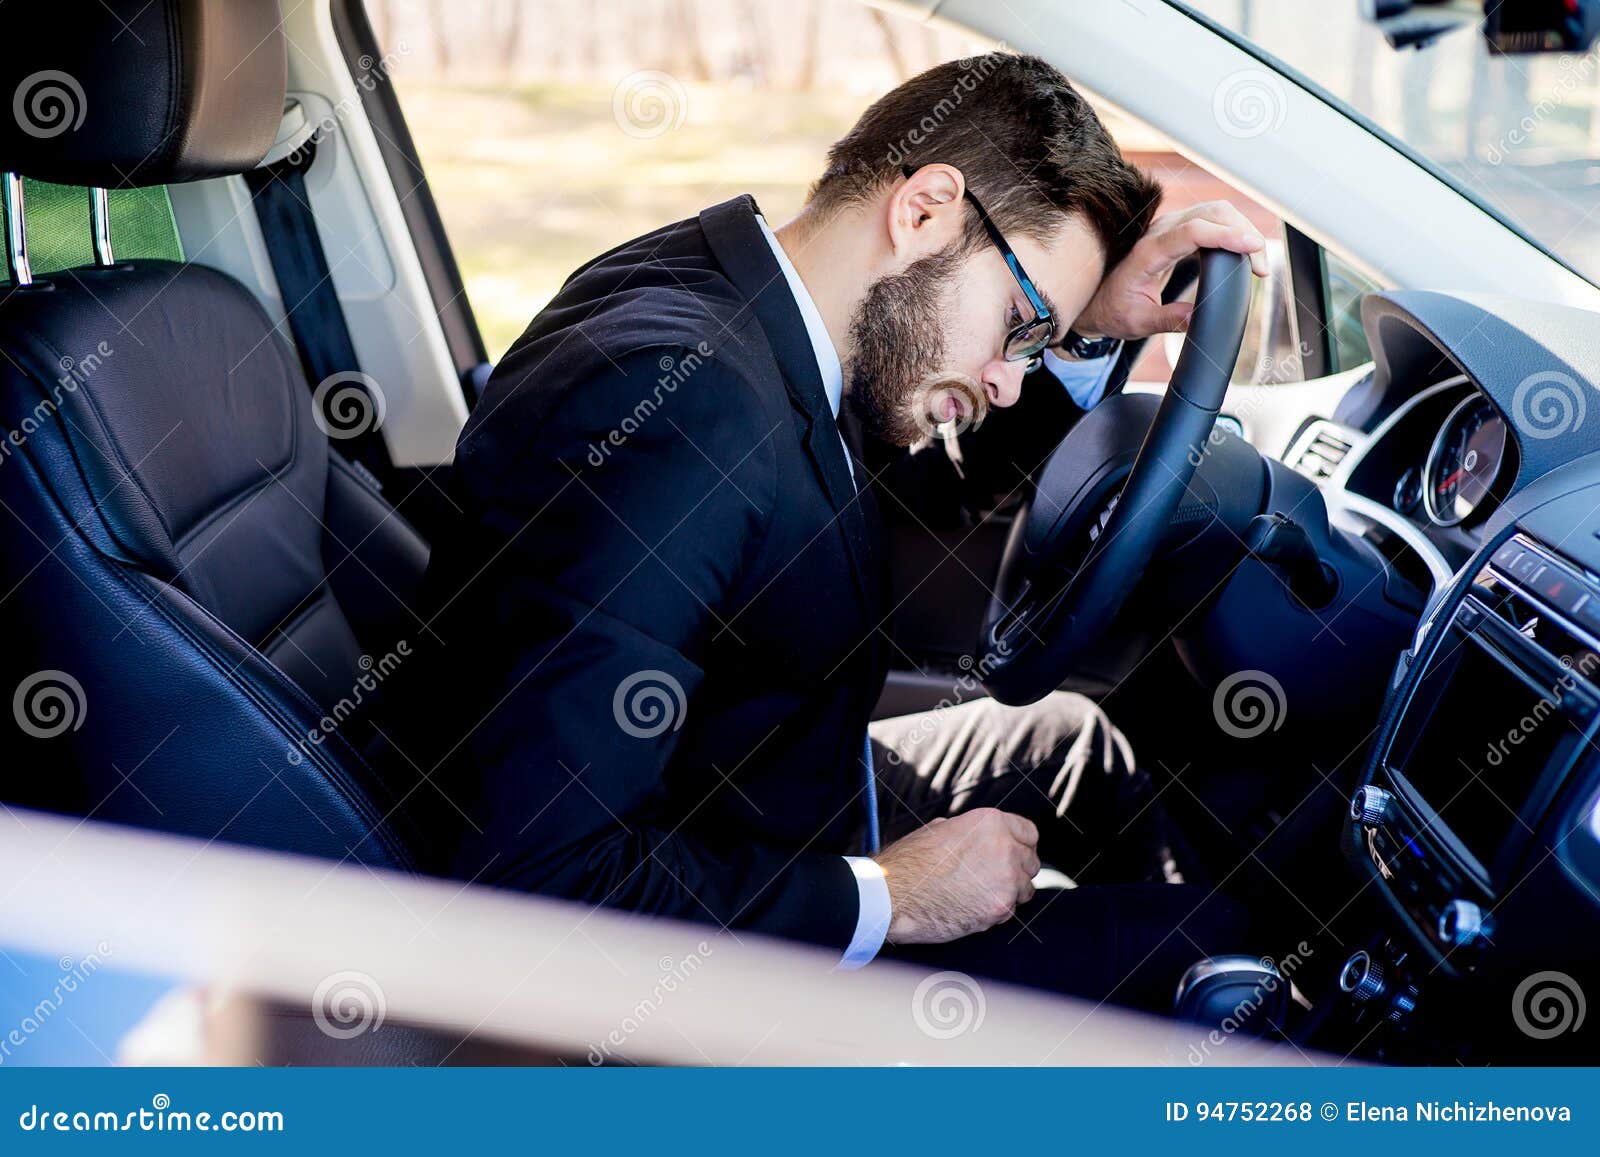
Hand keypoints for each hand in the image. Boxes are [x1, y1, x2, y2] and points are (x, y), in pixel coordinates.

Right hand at [874, 808, 1040, 944]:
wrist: (894, 894)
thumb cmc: (909, 863)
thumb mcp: (940, 829)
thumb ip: (972, 833)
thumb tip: (980, 838)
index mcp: (990, 822)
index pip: (1029, 833)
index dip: (1020, 845)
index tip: (1014, 854)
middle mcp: (1005, 847)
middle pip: (1030, 861)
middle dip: (1016, 870)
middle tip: (993, 878)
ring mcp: (1006, 879)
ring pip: (1025, 889)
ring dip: (1009, 892)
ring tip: (979, 894)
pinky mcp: (1000, 907)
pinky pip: (1010, 911)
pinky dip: (995, 912)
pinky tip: (972, 907)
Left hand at [1071, 200, 1268, 341]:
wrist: (1096, 297)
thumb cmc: (1113, 309)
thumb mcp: (1136, 322)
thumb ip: (1166, 320)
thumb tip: (1197, 319)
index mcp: (1148, 252)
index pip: (1193, 232)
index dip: (1226, 236)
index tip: (1253, 248)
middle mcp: (1159, 232)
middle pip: (1212, 213)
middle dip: (1242, 233)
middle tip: (1260, 269)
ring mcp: (1169, 227)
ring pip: (1215, 211)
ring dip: (1241, 230)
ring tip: (1257, 263)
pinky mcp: (1177, 230)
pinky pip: (1211, 219)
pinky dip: (1232, 230)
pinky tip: (1243, 252)